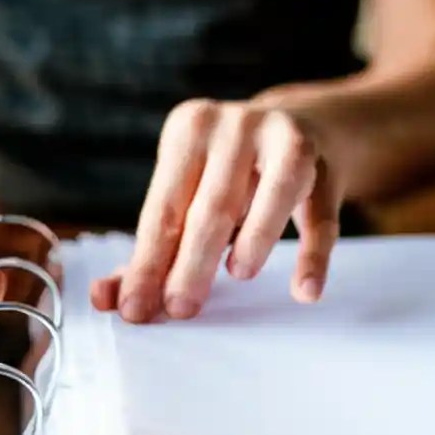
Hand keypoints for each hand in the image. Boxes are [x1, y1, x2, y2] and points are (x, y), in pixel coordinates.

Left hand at [91, 98, 344, 321]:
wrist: (306, 126)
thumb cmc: (230, 173)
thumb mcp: (187, 193)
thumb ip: (149, 248)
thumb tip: (105, 298)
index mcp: (190, 129)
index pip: (164, 209)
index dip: (147, 263)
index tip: (134, 308)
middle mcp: (237, 126)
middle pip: (212, 206)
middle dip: (192, 263)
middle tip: (180, 309)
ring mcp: (287, 140)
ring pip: (273, 194)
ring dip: (255, 239)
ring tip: (237, 276)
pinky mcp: (328, 165)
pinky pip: (321, 216)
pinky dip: (313, 256)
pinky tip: (304, 290)